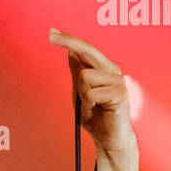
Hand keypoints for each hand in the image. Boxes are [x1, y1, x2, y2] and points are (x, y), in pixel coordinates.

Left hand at [48, 28, 137, 152]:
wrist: (109, 139)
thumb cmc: (96, 115)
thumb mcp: (80, 92)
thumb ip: (78, 72)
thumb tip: (70, 51)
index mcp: (103, 69)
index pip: (85, 49)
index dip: (68, 39)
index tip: (51, 32)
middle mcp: (112, 71)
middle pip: (88, 50)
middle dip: (68, 41)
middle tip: (49, 35)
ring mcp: (118, 81)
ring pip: (85, 76)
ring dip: (82, 95)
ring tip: (90, 107)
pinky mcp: (120, 94)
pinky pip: (91, 94)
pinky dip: (88, 106)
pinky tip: (95, 112)